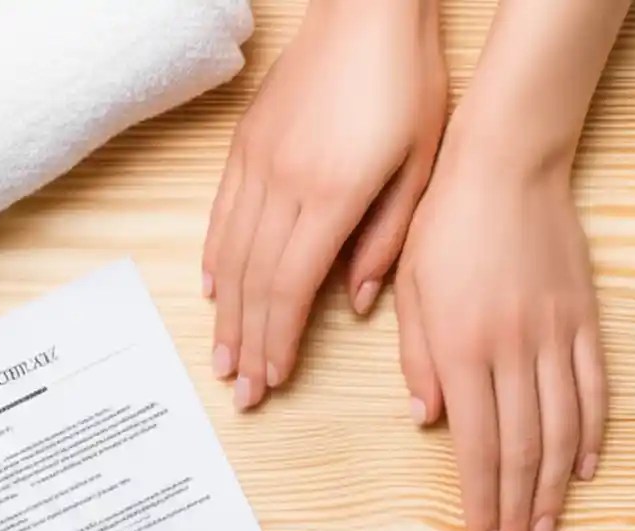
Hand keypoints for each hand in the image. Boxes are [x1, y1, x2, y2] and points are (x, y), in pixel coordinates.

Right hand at [203, 0, 446, 409]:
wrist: (368, 12)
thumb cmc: (407, 83)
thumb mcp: (421, 164)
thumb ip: (387, 239)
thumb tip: (358, 302)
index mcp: (332, 194)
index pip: (292, 288)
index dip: (278, 341)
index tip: (272, 379)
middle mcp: (284, 183)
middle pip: (255, 282)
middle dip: (247, 343)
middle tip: (239, 389)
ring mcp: (259, 163)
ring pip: (232, 253)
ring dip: (227, 313)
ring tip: (222, 356)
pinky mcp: (246, 145)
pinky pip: (222, 213)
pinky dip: (215, 258)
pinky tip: (213, 289)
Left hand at [398, 129, 607, 530]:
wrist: (505, 165)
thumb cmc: (443, 224)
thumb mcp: (410, 289)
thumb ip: (418, 359)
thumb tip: (430, 421)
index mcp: (460, 348)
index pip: (477, 445)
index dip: (482, 499)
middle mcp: (511, 351)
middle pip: (522, 450)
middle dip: (518, 510)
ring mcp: (554, 336)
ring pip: (561, 429)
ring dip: (555, 487)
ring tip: (550, 527)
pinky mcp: (583, 318)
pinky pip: (593, 388)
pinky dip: (592, 432)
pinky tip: (586, 466)